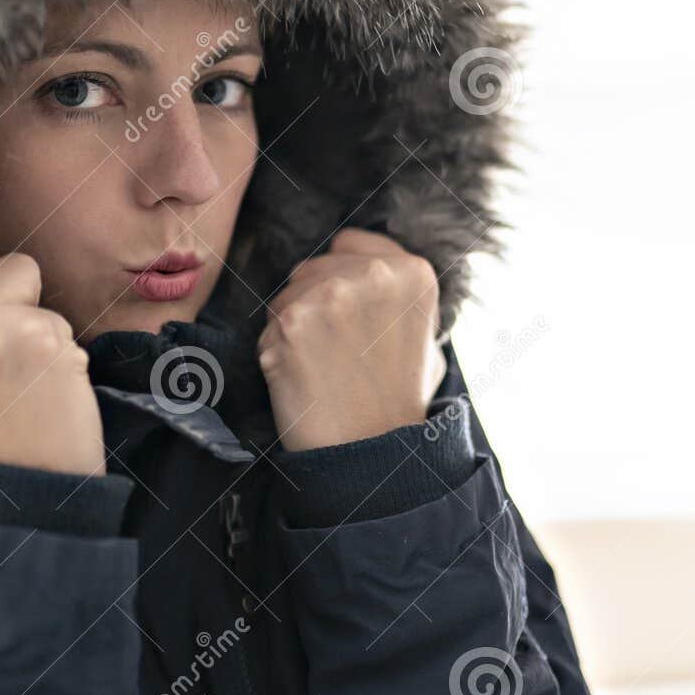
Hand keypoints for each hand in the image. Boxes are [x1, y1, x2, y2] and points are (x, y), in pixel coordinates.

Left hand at [257, 227, 447, 452]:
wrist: (372, 451)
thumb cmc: (399, 401)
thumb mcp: (426, 338)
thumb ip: (399, 298)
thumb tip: (376, 274)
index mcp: (412, 272)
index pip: (349, 243)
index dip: (342, 275)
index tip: (349, 311)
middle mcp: (374, 273)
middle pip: (313, 267)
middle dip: (314, 302)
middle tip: (336, 351)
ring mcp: (331, 294)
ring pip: (287, 295)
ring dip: (293, 326)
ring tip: (322, 366)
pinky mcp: (292, 321)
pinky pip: (269, 326)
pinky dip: (277, 351)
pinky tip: (303, 377)